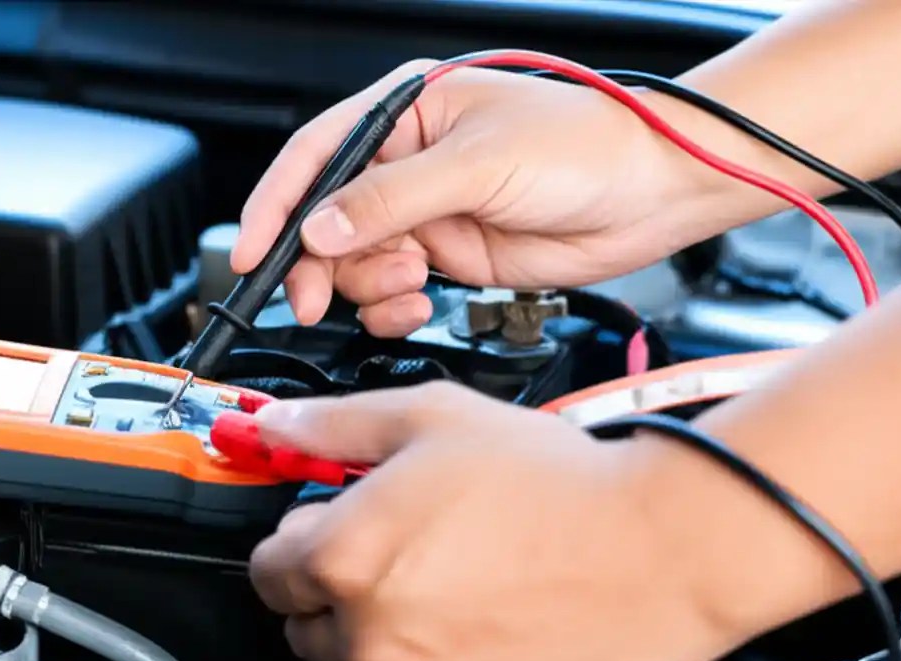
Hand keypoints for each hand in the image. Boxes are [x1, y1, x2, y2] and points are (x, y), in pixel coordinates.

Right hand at [233, 61, 727, 337]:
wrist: (649, 193)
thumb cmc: (582, 145)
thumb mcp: (475, 163)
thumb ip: (389, 199)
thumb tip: (319, 228)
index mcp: (404, 113)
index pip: (316, 157)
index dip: (275, 205)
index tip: (251, 252)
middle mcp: (406, 162)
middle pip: (325, 221)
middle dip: (318, 262)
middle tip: (313, 296)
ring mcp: (425, 212)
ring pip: (354, 262)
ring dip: (367, 284)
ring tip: (409, 280)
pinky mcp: (448, 255)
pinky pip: (390, 290)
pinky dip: (391, 306)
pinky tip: (415, 301)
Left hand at [248, 383, 741, 660]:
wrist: (660, 551)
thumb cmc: (555, 484)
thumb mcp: (434, 418)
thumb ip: (335, 426)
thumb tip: (276, 426)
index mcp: (346, 557)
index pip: (269, 568)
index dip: (302, 541)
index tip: (336, 529)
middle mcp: (370, 637)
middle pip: (308, 625)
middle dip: (342, 590)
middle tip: (410, 554)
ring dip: (390, 639)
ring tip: (462, 590)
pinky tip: (485, 634)